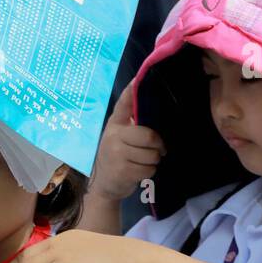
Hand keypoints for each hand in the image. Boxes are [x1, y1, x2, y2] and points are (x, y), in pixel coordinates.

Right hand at [88, 82, 164, 202]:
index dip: (131, 91)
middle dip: (158, 146)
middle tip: (158, 150)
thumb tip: (147, 102)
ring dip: (153, 161)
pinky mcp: (122, 171)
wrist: (103, 185)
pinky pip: (149, 169)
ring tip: (143, 162)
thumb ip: (132, 122)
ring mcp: (116, 154)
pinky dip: (149, 172)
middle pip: (149, 136)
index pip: (124, 104)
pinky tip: (138, 172)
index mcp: (115, 124)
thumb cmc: (117, 157)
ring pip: (152, 155)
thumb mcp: (120, 137)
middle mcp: (114, 136)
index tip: (137, 78)